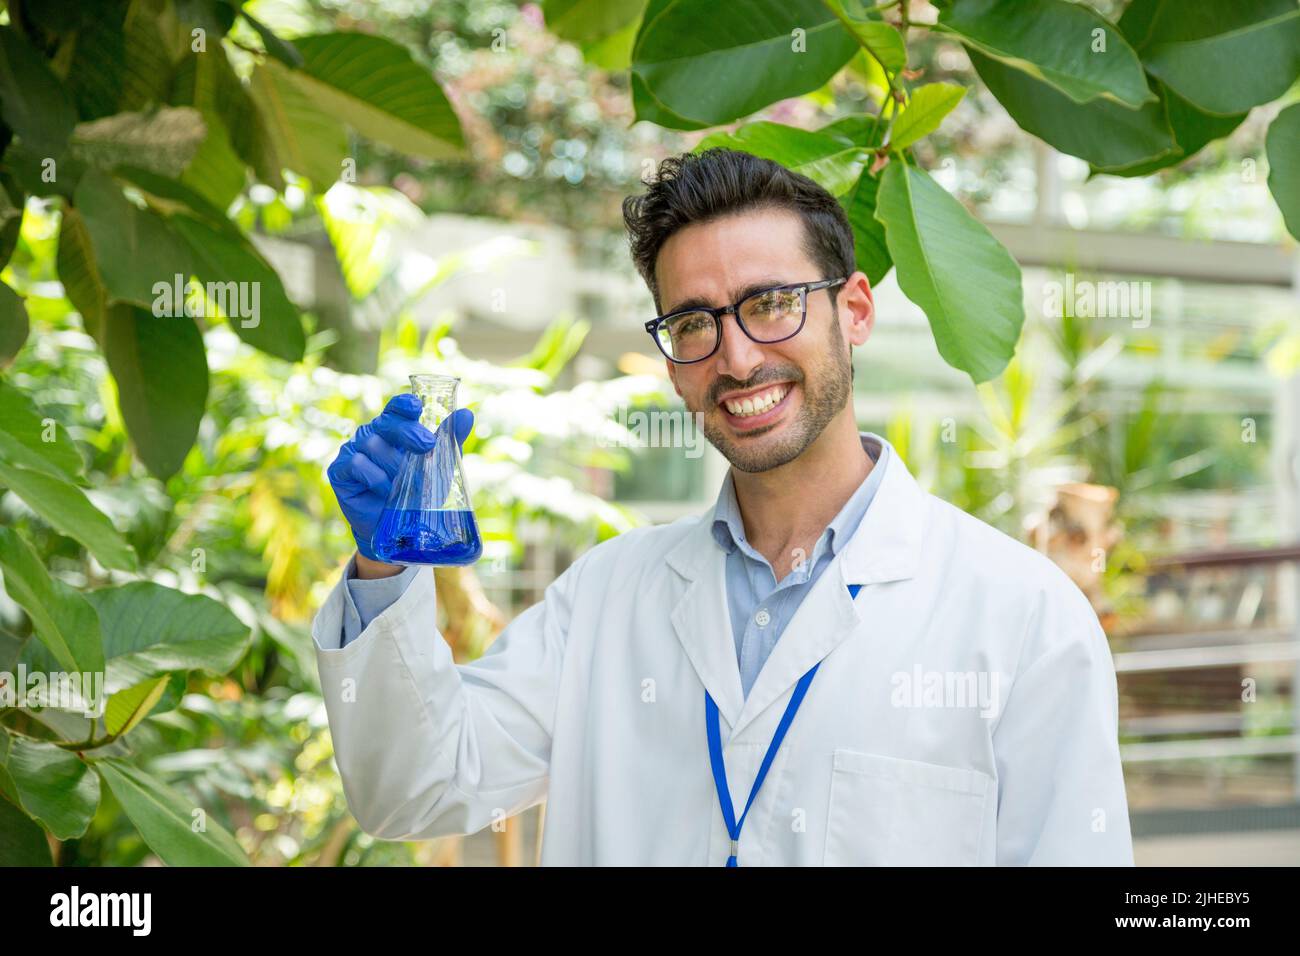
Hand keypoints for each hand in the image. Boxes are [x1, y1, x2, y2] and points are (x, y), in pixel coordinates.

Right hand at [327, 393, 474, 560]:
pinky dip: (375, 478)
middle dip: (407, 432)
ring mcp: (352, 450)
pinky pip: (357, 464)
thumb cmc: (418, 491)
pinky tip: (386, 491)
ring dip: (395, 466)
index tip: (416, 406)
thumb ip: (450, 440)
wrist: (398, 530)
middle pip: (385, 422)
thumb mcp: (438, 465)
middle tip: (427, 445)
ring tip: (407, 485)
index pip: (396, 408)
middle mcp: (371, 435)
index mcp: (393, 429)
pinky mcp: (339, 470)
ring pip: (373, 445)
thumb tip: (467, 414)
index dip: (403, 404)